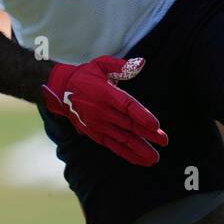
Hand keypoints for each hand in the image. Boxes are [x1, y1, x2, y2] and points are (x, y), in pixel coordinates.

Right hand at [42, 56, 167, 165]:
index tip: (155, 125)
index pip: (126, 106)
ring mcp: (97, 125)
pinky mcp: (94, 134)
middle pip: (128, 125)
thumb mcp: (100, 64)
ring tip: (155, 158)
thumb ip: (121, 66)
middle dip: (147, 135)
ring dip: (139, 149)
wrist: (60, 91)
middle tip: (164, 141)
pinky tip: (141, 160)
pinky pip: (113, 146)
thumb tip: (142, 63)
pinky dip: (127, 154)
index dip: (141, 115)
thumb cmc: (86, 75)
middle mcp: (101, 111)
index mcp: (105, 93)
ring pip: (122, 139)